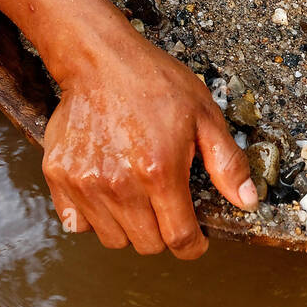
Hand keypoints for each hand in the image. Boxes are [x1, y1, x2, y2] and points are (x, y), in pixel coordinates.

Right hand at [41, 31, 257, 256]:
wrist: (100, 60)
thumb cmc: (154, 83)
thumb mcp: (204, 116)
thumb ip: (227, 164)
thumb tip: (248, 202)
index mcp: (159, 171)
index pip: (179, 238)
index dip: (193, 246)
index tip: (196, 240)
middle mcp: (119, 184)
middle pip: (146, 245)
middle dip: (164, 234)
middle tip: (167, 207)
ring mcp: (85, 183)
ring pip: (112, 239)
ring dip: (130, 227)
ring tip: (138, 195)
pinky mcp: (58, 177)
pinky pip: (76, 224)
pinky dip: (94, 218)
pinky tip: (108, 192)